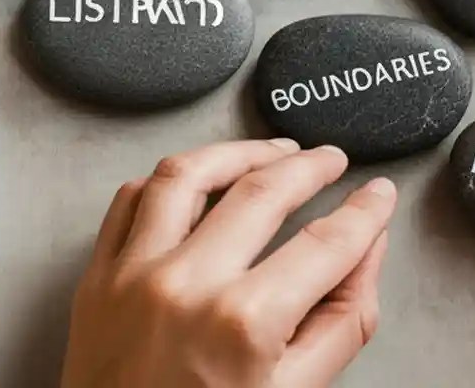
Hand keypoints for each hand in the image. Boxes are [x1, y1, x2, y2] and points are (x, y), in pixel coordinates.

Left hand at [60, 139, 395, 387]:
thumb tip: (368, 249)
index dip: (364, 212)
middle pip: (263, 191)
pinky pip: (130, 200)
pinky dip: (168, 179)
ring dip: (239, 151)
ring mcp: (133, 276)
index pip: (327, 243)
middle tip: (332, 160)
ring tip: (273, 150)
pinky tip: (200, 178)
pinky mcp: (96, 279)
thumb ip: (344, 320)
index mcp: (244, 323)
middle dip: (310, 167)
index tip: (378, 195)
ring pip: (188, 175)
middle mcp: (186, 286)